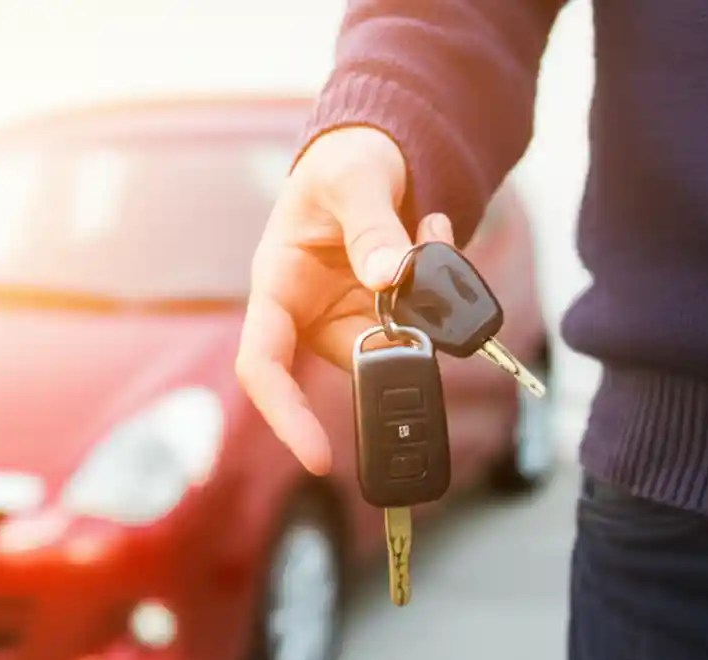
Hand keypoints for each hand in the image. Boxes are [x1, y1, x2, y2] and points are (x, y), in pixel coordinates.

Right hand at [235, 126, 456, 474]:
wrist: (368, 154)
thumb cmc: (340, 163)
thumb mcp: (352, 177)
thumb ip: (371, 225)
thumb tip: (390, 276)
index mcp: (277, 285)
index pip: (264, 365)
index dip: (286, 415)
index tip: (318, 456)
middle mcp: (310, 313)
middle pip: (354, 359)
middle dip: (401, 338)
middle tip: (434, 285)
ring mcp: (352, 316)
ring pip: (400, 340)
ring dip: (431, 295)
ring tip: (430, 224)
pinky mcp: (389, 312)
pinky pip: (425, 318)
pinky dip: (444, 277)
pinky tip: (435, 227)